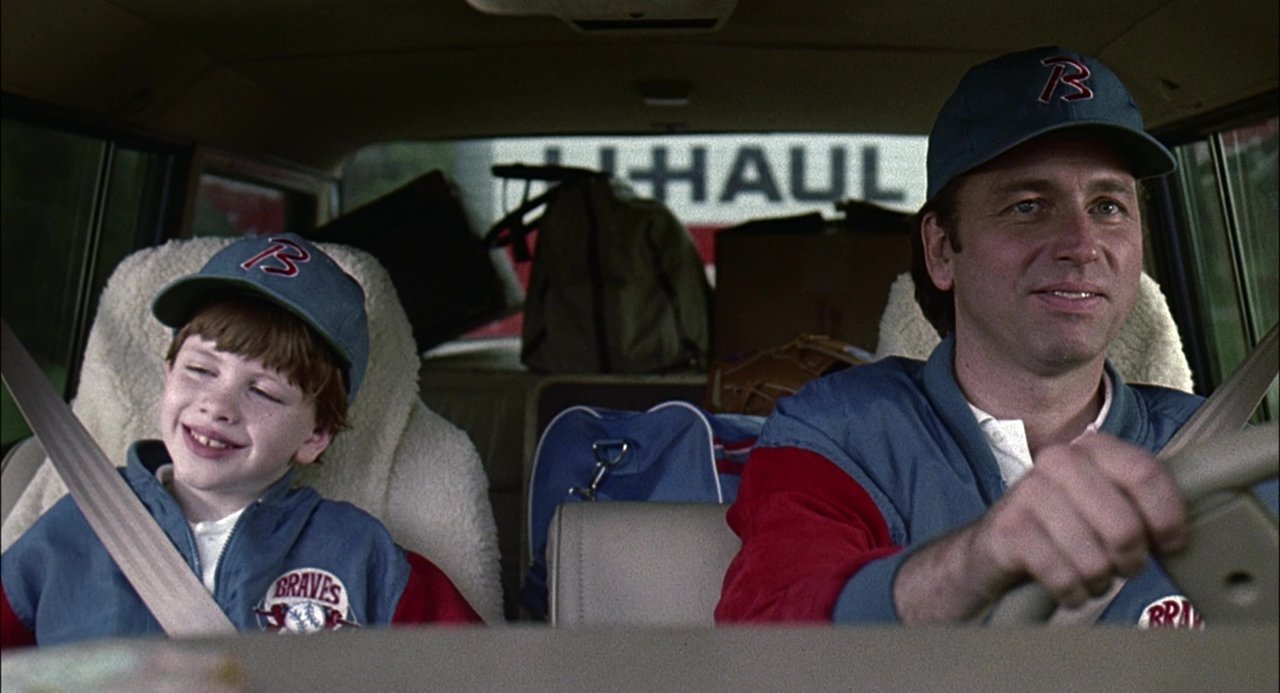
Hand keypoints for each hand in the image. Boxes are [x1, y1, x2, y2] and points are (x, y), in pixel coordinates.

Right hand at [895, 432, 1187, 621]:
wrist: (993, 549)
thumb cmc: (1061, 530)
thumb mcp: (1103, 503)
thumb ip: (1142, 500)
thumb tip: (1187, 522)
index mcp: (1090, 448)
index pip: (1146, 473)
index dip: (1168, 518)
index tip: (1169, 543)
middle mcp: (1057, 461)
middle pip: (1124, 524)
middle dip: (1130, 560)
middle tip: (1120, 566)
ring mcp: (1027, 493)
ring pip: (1095, 557)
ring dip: (1098, 581)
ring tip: (1088, 576)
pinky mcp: (1007, 529)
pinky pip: (1063, 575)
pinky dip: (1071, 592)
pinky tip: (1065, 586)